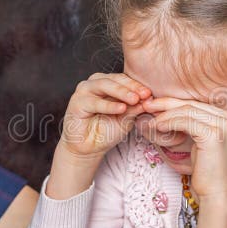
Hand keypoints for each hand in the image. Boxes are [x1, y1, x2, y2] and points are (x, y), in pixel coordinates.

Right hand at [47, 73, 150, 199]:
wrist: (90, 148)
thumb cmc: (107, 130)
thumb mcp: (126, 119)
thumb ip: (135, 108)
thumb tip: (148, 99)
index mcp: (108, 83)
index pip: (124, 79)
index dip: (137, 86)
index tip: (150, 94)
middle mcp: (95, 83)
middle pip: (115, 79)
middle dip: (131, 88)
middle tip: (145, 95)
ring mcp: (84, 91)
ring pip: (104, 86)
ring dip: (121, 92)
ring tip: (134, 100)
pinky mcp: (76, 102)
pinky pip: (94, 102)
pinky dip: (109, 105)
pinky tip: (121, 108)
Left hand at [143, 97, 226, 227]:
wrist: (217, 194)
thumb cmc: (206, 173)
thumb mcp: (198, 144)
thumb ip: (190, 126)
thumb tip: (166, 112)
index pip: (195, 105)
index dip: (173, 103)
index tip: (154, 105)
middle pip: (191, 105)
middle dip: (166, 104)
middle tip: (147, 105)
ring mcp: (223, 125)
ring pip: (186, 112)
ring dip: (164, 115)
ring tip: (150, 121)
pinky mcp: (214, 134)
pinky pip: (185, 121)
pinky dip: (169, 122)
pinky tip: (158, 127)